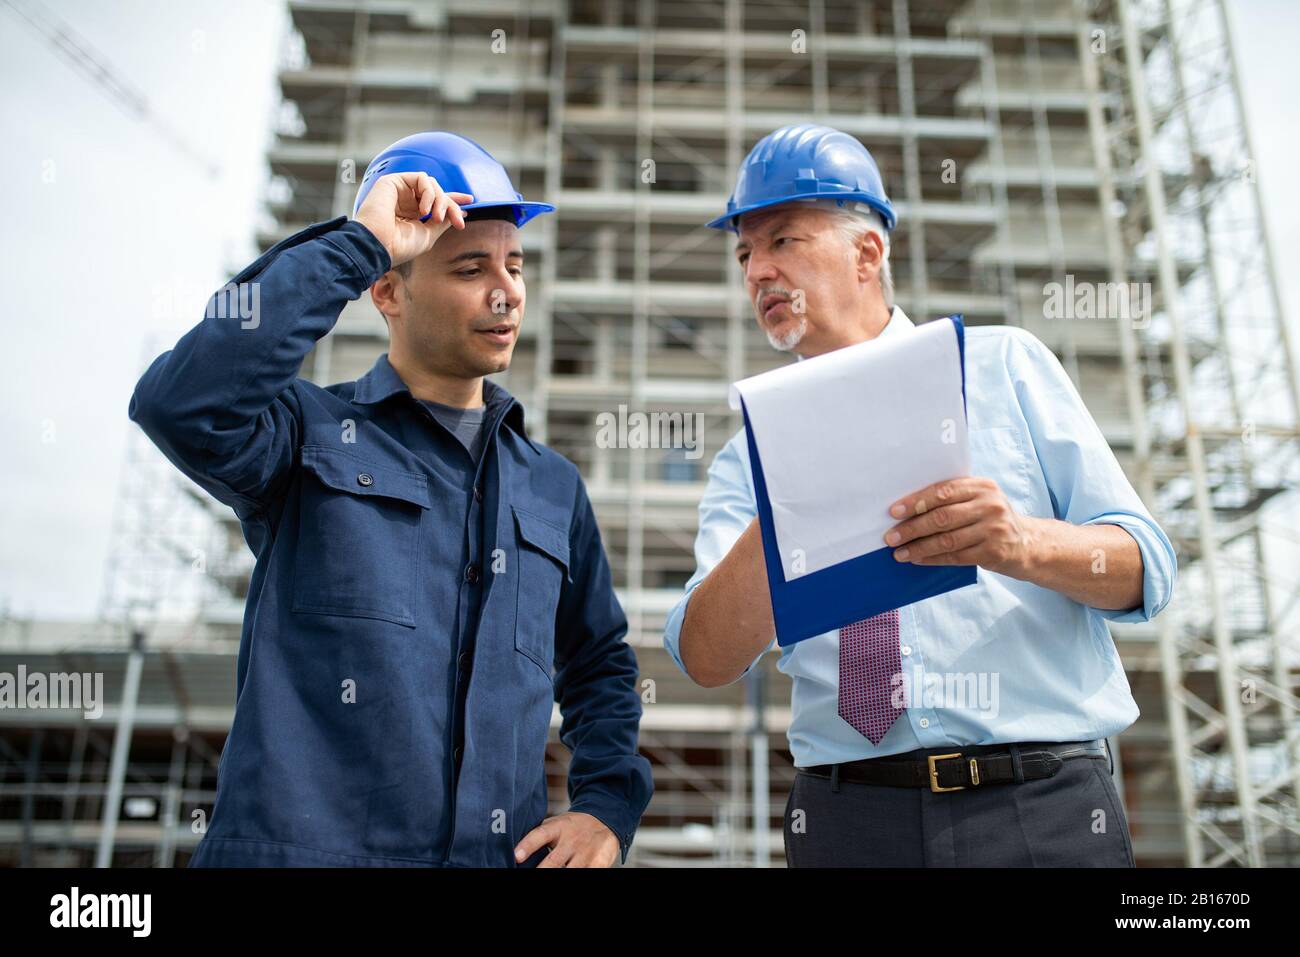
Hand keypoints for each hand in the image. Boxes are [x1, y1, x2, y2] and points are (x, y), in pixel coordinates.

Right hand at [353, 171, 473, 267]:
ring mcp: (399, 191)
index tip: (470, 202)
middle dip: (451, 204)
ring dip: (441, 200)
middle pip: (437, 193)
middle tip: (458, 220)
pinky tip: (424, 208)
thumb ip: (443, 222)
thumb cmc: (399, 246)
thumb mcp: (428, 235)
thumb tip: (458, 211)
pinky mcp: (392, 182)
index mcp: (412, 216)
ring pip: (431, 185)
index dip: (452, 200)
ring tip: (436, 217)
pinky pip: (421, 178)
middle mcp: (405, 202)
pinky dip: (428, 192)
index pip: (435, 202)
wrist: (378, 245)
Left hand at [513, 812, 619, 867]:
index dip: (527, 845)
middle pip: (553, 861)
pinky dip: (578, 875)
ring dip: (560, 874)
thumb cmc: (573, 826)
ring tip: (550, 873)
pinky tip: (569, 874)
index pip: (540, 835)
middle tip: (527, 876)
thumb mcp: (557, 823)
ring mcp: (586, 852)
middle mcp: (572, 840)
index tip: (516, 857)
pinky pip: (587, 873)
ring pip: (570, 871)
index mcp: (558, 827)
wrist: (605, 819)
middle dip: (541, 871)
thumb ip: (538, 834)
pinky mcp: (600, 863)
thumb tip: (513, 848)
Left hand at [883, 476, 1036, 577]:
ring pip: (947, 539)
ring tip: (899, 552)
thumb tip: (907, 508)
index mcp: (982, 486)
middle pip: (942, 516)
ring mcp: (993, 529)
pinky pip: (955, 556)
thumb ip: (953, 499)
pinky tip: (917, 560)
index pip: (943, 491)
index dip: (916, 501)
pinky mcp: (993, 552)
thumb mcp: (980, 500)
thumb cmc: (992, 519)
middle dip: (912, 528)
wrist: (1028, 543)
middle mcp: (990, 505)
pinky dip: (933, 559)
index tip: (894, 512)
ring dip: (918, 547)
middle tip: (891, 537)